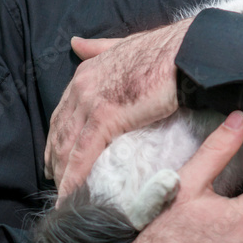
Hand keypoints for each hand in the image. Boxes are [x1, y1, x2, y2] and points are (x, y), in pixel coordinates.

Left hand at [44, 18, 193, 199]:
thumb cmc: (166, 49)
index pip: (63, 112)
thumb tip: (77, 42)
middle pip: (60, 132)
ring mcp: (91, 101)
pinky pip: (84, 154)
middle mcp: (82, 86)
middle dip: (56, 161)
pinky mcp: (106, 116)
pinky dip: (75, 178)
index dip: (58, 137)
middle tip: (57, 185)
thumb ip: (100, 47)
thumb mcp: (125, 44)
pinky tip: (71, 196)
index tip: (57, 158)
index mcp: (87, 72)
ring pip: (68, 146)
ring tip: (65, 200)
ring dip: (63, 176)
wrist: (186, 50)